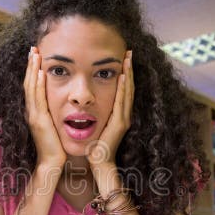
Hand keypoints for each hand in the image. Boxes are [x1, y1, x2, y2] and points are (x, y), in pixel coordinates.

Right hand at [24, 47, 65, 169]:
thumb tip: (60, 103)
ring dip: (32, 70)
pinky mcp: (39, 121)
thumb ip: (53, 114)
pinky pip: (37, 99)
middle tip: (33, 47)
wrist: (52, 163)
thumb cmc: (55, 147)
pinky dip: (38, 85)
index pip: (32, 86)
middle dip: (31, 65)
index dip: (33, 70)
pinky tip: (40, 73)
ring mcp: (33, 115)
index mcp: (35, 111)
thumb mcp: (53, 125)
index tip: (36, 55)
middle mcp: (31, 111)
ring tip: (35, 54)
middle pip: (29, 82)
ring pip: (30, 87)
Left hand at [87, 50, 133, 169]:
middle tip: (129, 52)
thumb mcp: (96, 125)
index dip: (124, 73)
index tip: (123, 58)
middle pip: (128, 87)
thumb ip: (95, 113)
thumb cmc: (94, 146)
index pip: (122, 89)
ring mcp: (124, 119)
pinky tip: (123, 77)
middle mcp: (124, 114)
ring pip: (128, 92)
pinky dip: (123, 89)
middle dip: (129, 69)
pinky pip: (122, 102)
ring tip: (128, 58)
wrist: (98, 163)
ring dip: (128, 74)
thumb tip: (85, 102)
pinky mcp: (120, 124)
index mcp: (118, 114)